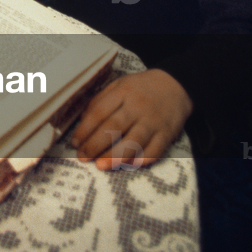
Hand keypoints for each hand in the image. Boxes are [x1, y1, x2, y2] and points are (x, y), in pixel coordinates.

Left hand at [70, 69, 193, 169]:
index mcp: (123, 92)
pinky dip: (141, 160)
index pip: (100, 112)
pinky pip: (154, 151)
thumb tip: (83, 122)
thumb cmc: (141, 88)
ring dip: (115, 156)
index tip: (75, 143)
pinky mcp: (167, 134)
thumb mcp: (119, 85)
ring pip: (133, 142)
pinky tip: (127, 166)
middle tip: (83, 157)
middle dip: (95, 145)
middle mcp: (137, 107)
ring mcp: (153, 121)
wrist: (175, 85)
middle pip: (114, 127)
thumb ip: (102, 101)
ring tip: (100, 166)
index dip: (85, 129)